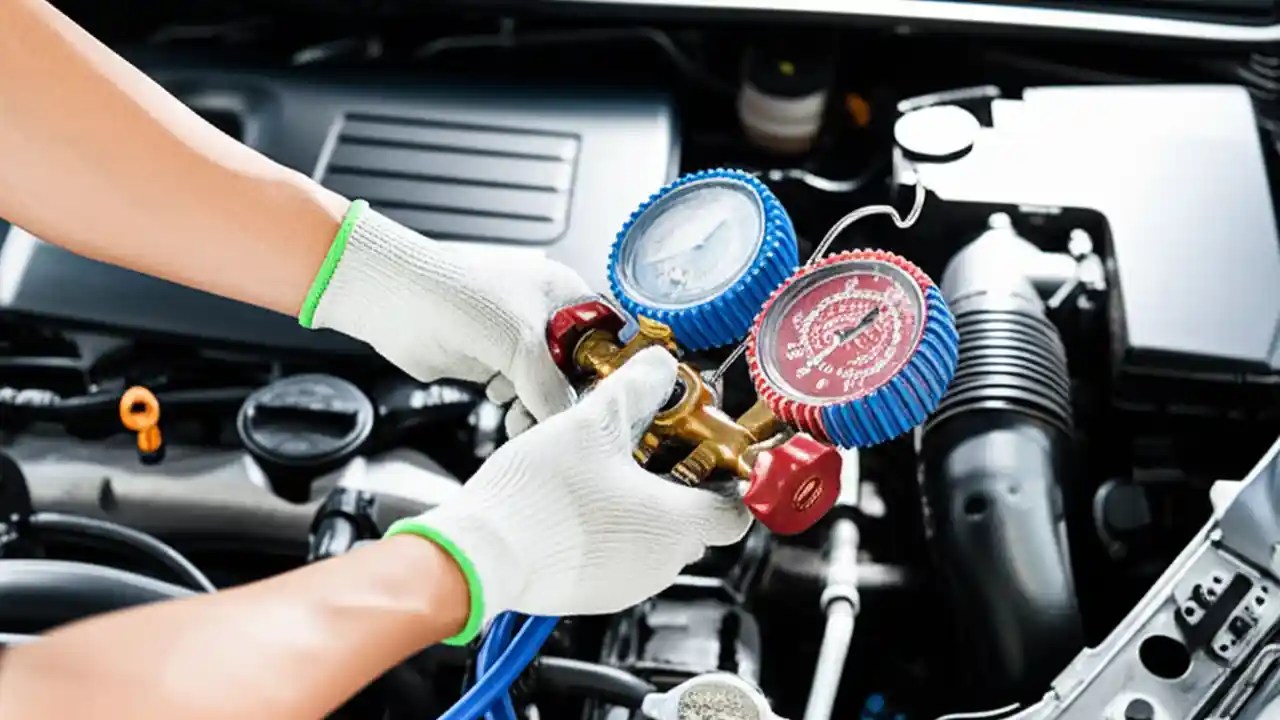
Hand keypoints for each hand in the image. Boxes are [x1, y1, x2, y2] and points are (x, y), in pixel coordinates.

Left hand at [304, 201, 590, 423]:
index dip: (607, 368)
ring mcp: (517, 341)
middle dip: (568, 398)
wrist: (395, 304)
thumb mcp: (521, 344)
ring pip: (547, 387)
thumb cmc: (456, 297)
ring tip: (526, 422)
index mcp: (565, 293)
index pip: (606, 335)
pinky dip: (518, 410)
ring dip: (539, 410)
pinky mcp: (493, 364)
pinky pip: (520, 396)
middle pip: (577, 368)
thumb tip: (571, 423)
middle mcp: (545, 316)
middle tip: (564, 422)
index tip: (607, 401)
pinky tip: (510, 418)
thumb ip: (552, 389)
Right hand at [384, 348, 752, 642]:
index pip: (737, 511)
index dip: (730, 479)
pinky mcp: (595, 594)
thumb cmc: (539, 497)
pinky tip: (583, 499)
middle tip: (655, 447)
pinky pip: (624, 557)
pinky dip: (616, 529)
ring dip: (645, 506)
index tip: (713, 454)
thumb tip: (659, 365)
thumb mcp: (593, 423)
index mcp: (677, 524)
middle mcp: (662, 563)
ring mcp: (629, 584)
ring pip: (657, 539)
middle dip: (680, 484)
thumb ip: (635, 389)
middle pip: (696, 522)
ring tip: (612, 467)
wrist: (482, 553)